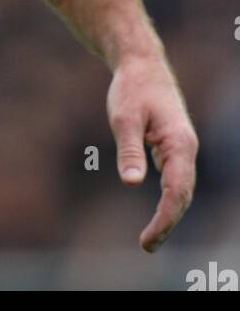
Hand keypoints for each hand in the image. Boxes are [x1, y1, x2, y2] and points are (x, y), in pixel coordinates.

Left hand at [106, 53, 197, 251]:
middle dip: (168, 222)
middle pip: (183, 195)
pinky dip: (170, 198)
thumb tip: (132, 183)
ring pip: (181, 188)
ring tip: (151, 238)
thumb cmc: (132, 87)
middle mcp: (186, 148)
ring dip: (170, 213)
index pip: (177, 191)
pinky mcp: (173, 145)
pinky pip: (175, 178)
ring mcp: (181, 147)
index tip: (147, 239)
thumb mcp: (124, 117)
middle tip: (147, 246)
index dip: (165, 219)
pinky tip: (158, 212)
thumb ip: (129, 149)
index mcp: (179, 143)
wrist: (141, 63)